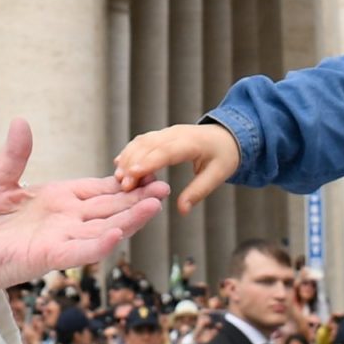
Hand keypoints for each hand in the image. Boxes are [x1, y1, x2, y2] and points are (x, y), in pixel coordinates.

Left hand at [0, 118, 169, 296]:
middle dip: (137, 201)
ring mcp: (57, 239)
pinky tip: (116, 236)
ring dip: (128, 221)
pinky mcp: (44, 257)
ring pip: (102, 230)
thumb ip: (15, 155)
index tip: (149, 171)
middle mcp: (63, 221)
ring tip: (155, 206)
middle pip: (109, 210)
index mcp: (58, 200)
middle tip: (166, 188)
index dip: (124, 183)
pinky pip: (76, 252)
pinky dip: (97, 246)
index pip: (99, 191)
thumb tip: (20, 122)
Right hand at [114, 122, 239, 214]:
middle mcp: (176, 134)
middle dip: (132, 163)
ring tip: (117, 177)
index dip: (148, 162)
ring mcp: (167, 132)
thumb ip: (198, 192)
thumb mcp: (217, 175)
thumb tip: (183, 210)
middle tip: (122, 184)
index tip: (133, 174)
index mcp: (192, 143)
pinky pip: (142, 141)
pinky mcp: (161, 135)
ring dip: (128, 157)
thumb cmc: (223, 156)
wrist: (227, 136)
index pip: (166, 151)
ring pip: (142, 142)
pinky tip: (119, 164)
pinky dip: (130, 151)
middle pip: (148, 145)